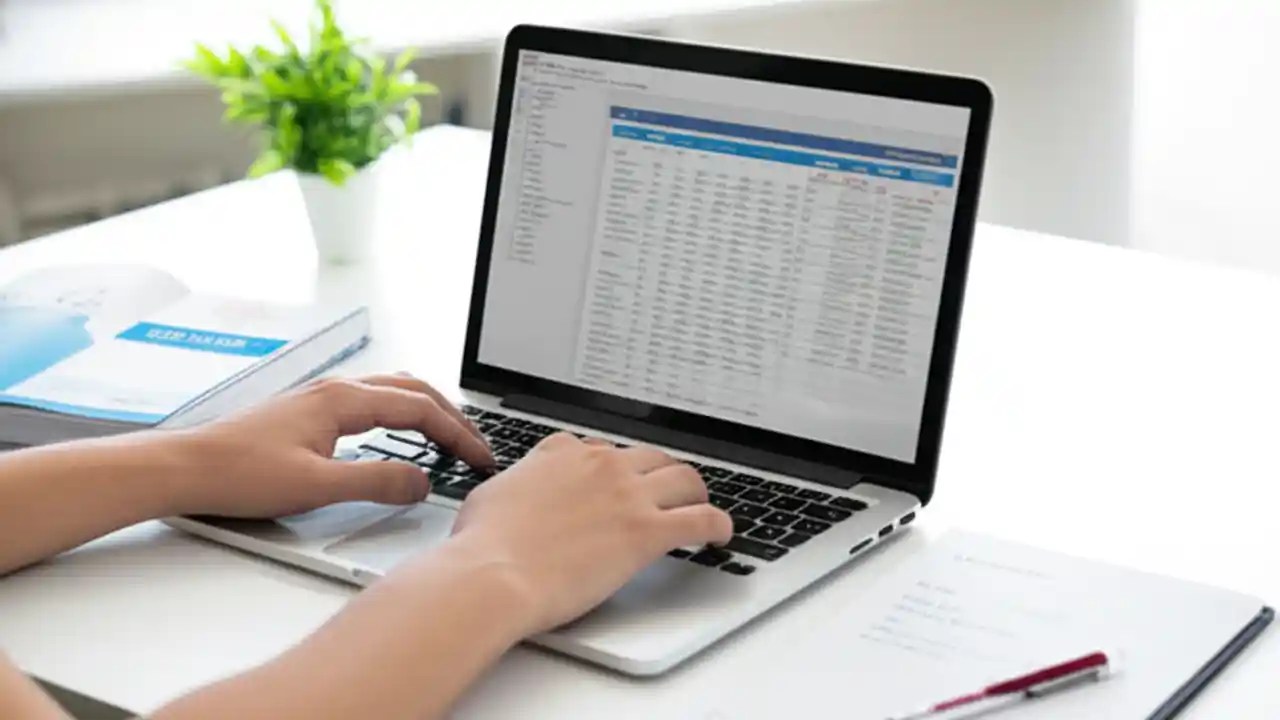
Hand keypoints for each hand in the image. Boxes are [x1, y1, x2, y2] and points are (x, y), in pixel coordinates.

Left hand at [171, 374, 492, 517]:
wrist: (185, 468)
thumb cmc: (239, 474)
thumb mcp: (316, 486)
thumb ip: (376, 482)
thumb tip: (422, 481)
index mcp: (344, 400)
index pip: (420, 409)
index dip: (458, 435)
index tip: (481, 458)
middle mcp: (337, 390)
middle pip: (413, 391)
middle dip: (452, 417)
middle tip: (477, 448)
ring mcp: (323, 399)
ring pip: (393, 392)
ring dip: (428, 411)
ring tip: (450, 439)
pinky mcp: (311, 413)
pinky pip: (373, 403)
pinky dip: (402, 415)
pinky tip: (400, 438)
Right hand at [449, 433, 732, 635]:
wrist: (494, 574)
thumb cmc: (483, 545)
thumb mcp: (490, 495)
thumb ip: (516, 485)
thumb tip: (514, 492)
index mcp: (562, 453)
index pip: (599, 448)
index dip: (611, 466)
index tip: (614, 481)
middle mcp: (600, 465)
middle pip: (649, 456)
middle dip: (659, 473)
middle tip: (664, 492)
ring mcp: (627, 495)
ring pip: (684, 477)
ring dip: (695, 491)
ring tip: (699, 506)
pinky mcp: (647, 531)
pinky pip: (700, 519)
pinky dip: (718, 525)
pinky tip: (721, 535)